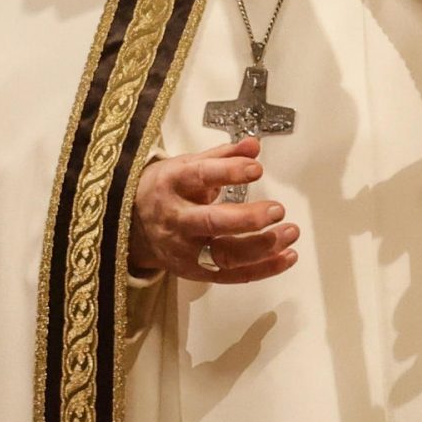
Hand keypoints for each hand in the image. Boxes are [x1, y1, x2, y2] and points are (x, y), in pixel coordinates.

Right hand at [129, 136, 298, 282]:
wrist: (132, 225)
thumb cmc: (167, 190)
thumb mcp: (187, 165)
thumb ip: (224, 155)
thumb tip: (254, 145)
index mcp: (173, 185)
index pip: (199, 177)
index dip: (228, 173)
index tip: (256, 169)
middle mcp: (177, 219)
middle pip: (211, 223)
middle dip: (247, 219)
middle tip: (277, 210)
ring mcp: (184, 250)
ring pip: (224, 255)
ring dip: (262, 246)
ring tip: (289, 232)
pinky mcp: (195, 271)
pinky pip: (231, 275)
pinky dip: (263, 269)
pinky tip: (287, 257)